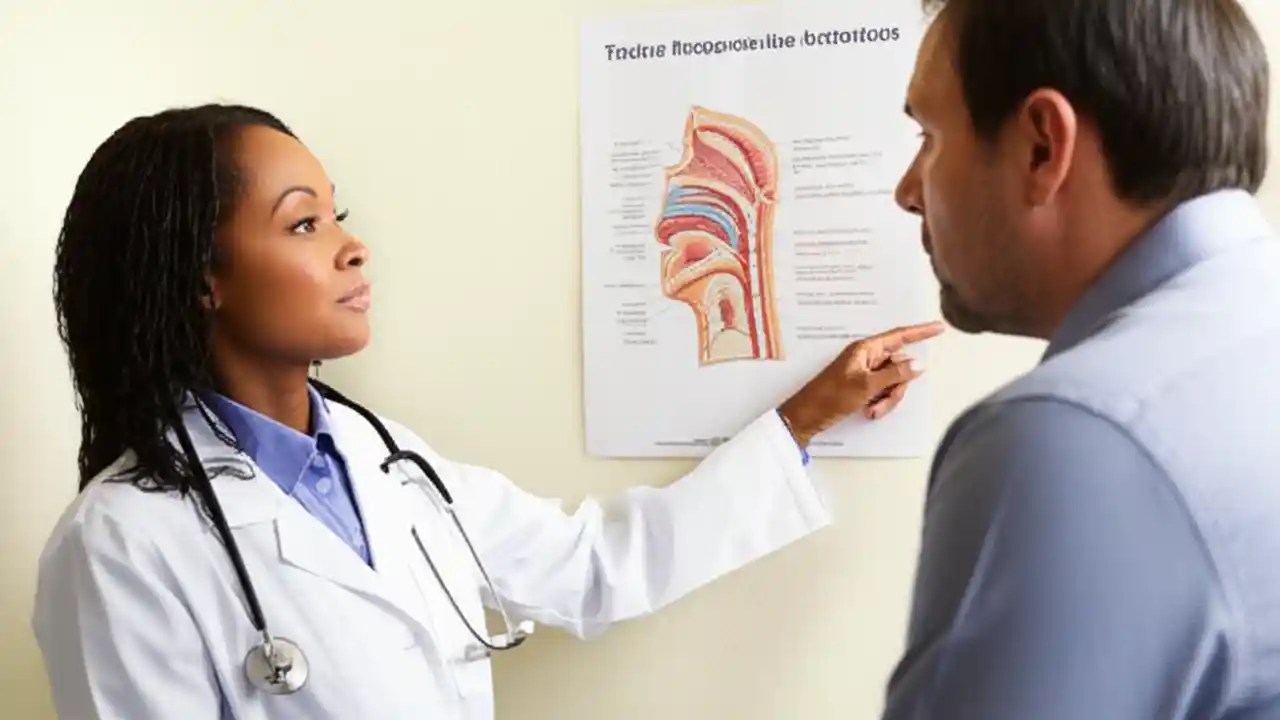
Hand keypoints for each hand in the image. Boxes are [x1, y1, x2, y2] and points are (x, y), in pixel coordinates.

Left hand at [777, 321, 944, 446]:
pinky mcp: (862, 386)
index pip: (899, 336)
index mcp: (866, 349)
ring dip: (887, 399)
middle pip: (900, 366)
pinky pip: (882, 391)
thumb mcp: (866, 386)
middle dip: (897, 387)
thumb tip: (917, 365)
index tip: (939, 328)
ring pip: (893, 382)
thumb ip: (894, 374)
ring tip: (872, 410)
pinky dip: (879, 403)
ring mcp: (865, 372)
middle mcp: (867, 357)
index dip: (920, 332)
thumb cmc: (830, 397)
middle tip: (882, 402)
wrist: (807, 416)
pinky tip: (868, 411)